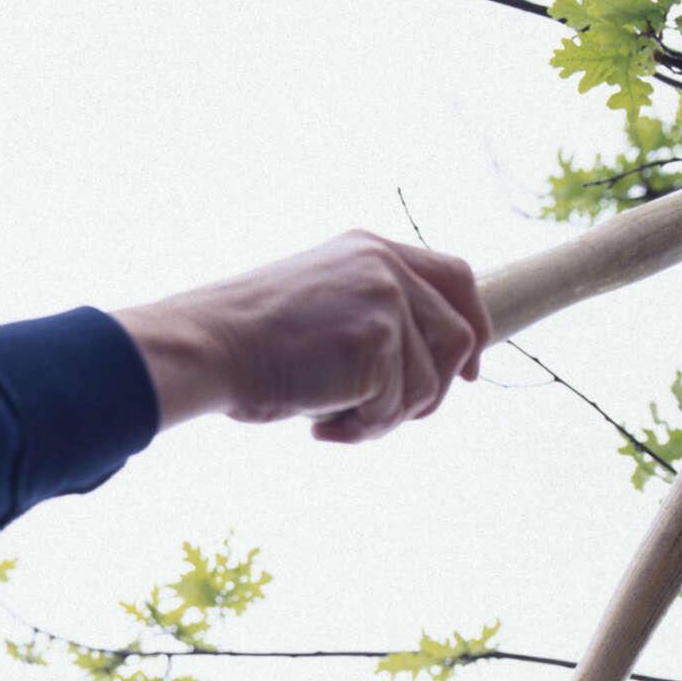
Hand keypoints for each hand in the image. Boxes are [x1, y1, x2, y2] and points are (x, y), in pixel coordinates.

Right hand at [113, 231, 490, 441]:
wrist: (209, 346)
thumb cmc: (248, 342)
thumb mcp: (320, 307)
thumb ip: (371, 316)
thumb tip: (425, 370)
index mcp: (370, 250)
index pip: (454, 276)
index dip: (472, 324)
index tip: (470, 369)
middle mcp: (386, 268)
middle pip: (457, 336)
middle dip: (435, 390)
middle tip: (389, 418)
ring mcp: (386, 302)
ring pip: (429, 385)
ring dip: (385, 418)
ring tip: (334, 419)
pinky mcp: (378, 343)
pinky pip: (396, 408)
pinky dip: (361, 430)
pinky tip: (320, 425)